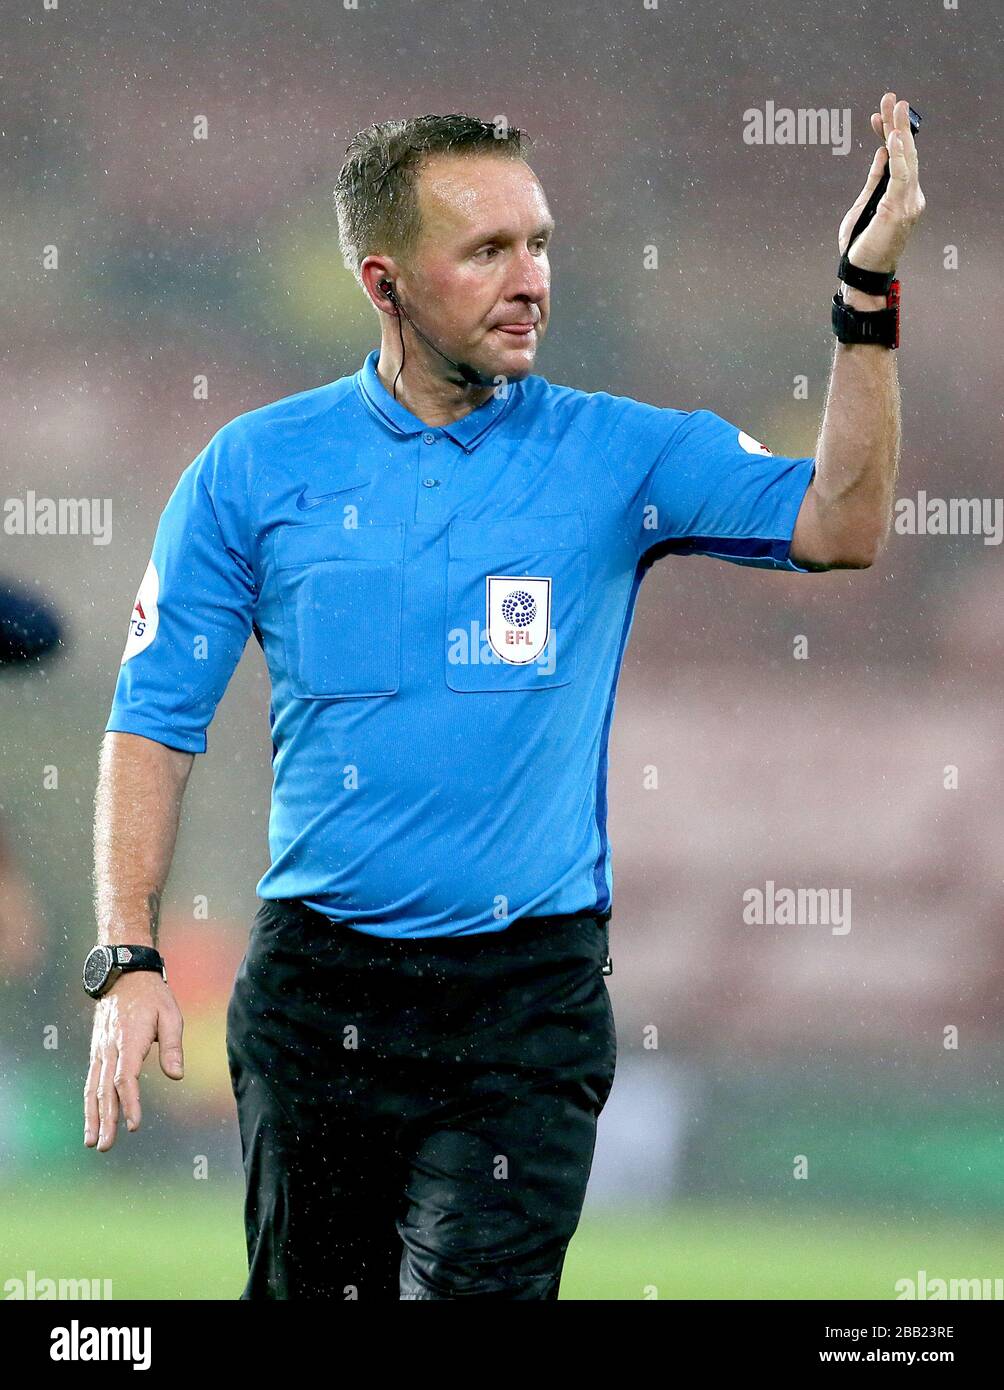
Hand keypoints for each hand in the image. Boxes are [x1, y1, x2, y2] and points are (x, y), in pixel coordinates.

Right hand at [84, 971, 183, 1151]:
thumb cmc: (153, 996)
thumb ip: (173, 1046)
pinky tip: (91, 1119)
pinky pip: (90, 1080)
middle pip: (104, 1089)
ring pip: (92, 1088)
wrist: (125, 974)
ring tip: (92, 1142)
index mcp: (129, 1040)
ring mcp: (100, 1050)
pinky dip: (89, 1102)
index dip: (129, 1103)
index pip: (126, 1078)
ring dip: (92, 1116)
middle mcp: (110, 1048)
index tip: (134, 1125)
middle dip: (105, 1119)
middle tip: (105, 1146)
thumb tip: (177, 1076)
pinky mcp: (97, 1051)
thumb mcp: (170, 1015)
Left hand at [838, 93, 925, 281]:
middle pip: (905, 153)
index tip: (878, 115)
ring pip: (906, 160)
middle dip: (898, 124)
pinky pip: (900, 177)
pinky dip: (897, 156)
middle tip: (891, 97)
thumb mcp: (864, 204)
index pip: (898, 157)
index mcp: (901, 194)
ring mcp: (908, 203)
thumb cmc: (863, 245)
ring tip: (894, 108)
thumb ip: (874, 179)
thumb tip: (881, 152)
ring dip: (899, 131)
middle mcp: (910, 196)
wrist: (863, 273)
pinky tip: (892, 138)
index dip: (889, 133)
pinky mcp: (899, 210)